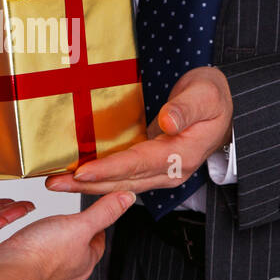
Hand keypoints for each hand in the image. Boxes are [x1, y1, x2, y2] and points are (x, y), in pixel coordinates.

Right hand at [0, 191, 134, 279]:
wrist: (7, 272)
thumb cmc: (42, 254)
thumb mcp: (79, 225)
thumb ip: (103, 212)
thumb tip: (126, 199)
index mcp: (85, 262)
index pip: (99, 242)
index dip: (99, 226)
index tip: (97, 215)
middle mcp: (67, 271)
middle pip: (78, 249)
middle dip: (77, 234)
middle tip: (73, 218)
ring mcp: (46, 272)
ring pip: (56, 253)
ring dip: (55, 239)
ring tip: (50, 225)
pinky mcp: (26, 268)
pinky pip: (35, 255)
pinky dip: (35, 245)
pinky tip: (29, 238)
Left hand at [44, 66, 232, 194]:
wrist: (224, 105)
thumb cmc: (213, 96)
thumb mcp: (205, 95)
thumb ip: (186, 108)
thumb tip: (168, 120)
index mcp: (182, 154)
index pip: (140, 164)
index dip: (110, 169)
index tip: (83, 172)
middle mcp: (170, 170)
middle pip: (124, 181)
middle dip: (87, 184)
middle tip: (54, 183)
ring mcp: (161, 171)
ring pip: (120, 182)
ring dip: (88, 185)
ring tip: (57, 182)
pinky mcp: (152, 165)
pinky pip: (123, 174)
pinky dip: (100, 176)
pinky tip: (78, 173)